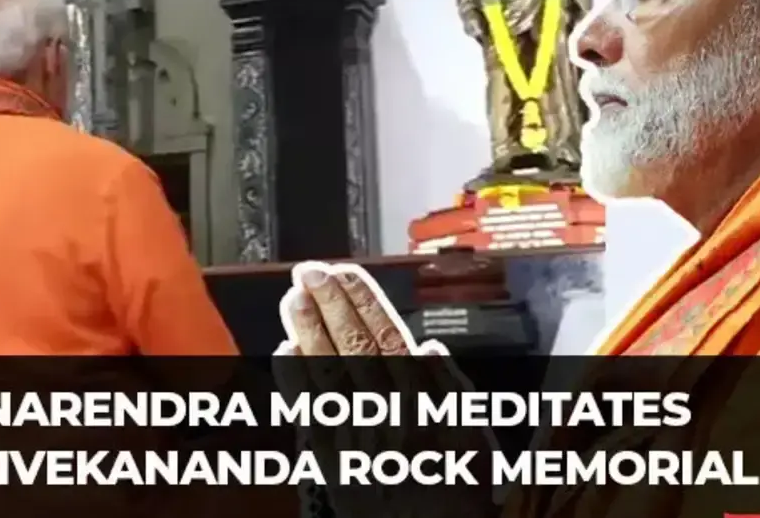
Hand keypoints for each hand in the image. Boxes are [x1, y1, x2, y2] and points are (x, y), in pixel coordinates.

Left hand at [272, 262, 497, 517]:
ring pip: (329, 373)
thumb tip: (427, 346)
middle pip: (355, 347)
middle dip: (331, 304)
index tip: (346, 271)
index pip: (389, 336)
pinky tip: (285, 352)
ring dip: (309, 331)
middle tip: (310, 271)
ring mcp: (357, 438)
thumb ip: (450, 388)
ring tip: (294, 297)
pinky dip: (295, 382)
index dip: (363, 301)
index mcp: (425, 402)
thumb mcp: (474, 434)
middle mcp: (388, 415)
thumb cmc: (462, 489)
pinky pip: (310, 414)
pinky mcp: (333, 462)